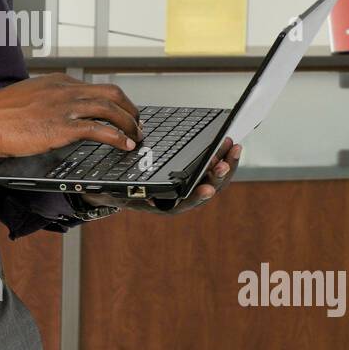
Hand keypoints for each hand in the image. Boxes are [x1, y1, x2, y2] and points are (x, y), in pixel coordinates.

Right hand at [0, 73, 142, 159]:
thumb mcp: (28, 99)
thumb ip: (48, 103)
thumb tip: (61, 118)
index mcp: (57, 82)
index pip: (96, 87)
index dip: (116, 102)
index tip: (124, 114)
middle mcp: (65, 90)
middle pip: (112, 94)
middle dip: (131, 110)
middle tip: (138, 125)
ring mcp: (64, 107)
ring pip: (111, 109)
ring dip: (130, 125)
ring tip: (137, 138)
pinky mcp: (60, 127)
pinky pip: (99, 130)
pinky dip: (117, 138)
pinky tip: (125, 146)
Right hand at [77, 139, 242, 214]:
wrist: (116, 187)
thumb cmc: (119, 189)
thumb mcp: (120, 191)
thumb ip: (131, 194)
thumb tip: (146, 197)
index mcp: (167, 204)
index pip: (186, 203)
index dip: (197, 196)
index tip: (207, 190)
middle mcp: (183, 197)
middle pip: (207, 188)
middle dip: (218, 175)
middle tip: (224, 163)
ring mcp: (190, 184)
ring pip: (214, 177)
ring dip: (225, 162)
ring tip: (232, 146)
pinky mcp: (193, 173)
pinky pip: (212, 166)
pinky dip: (221, 155)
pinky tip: (227, 144)